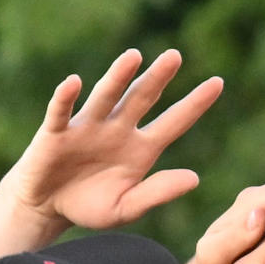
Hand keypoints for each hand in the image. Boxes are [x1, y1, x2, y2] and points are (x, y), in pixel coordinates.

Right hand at [13, 49, 221, 232]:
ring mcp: (87, 127)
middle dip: (157, 78)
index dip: (195, 104)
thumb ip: (157, 192)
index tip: (218, 82)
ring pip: (106, 97)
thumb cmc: (89, 206)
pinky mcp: (55, 132)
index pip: (174, 122)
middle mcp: (117, 129)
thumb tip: (194, 178)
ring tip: (133, 57)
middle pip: (142, 98)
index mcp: (141, 149)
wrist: (47, 207)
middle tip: (175, 56)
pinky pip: (61, 112)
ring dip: (118, 77)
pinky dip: (65, 97)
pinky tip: (73, 82)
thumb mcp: (127, 207)